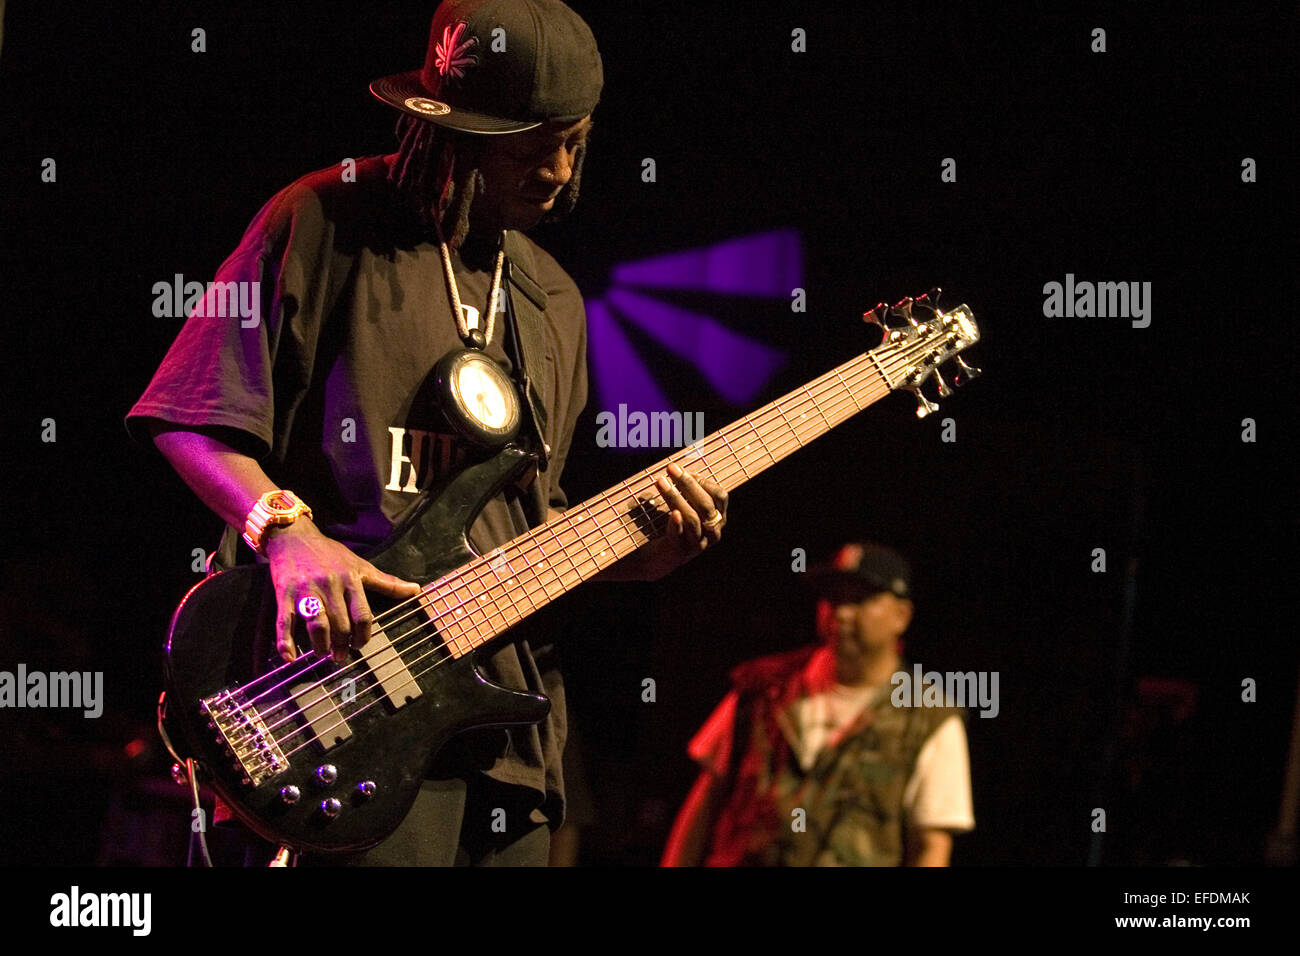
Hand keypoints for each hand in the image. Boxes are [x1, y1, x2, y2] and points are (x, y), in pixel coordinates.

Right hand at [263, 520, 423, 663]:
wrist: (294, 536)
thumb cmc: (329, 553)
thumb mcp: (360, 565)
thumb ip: (387, 582)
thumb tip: (416, 590)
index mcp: (351, 579)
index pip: (363, 614)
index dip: (363, 634)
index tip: (360, 645)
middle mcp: (330, 585)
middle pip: (341, 623)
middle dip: (342, 644)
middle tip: (341, 656)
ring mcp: (306, 590)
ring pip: (317, 624)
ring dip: (321, 645)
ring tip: (323, 654)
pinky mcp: (284, 593)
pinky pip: (284, 621)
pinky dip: (285, 641)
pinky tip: (289, 657)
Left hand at [638, 462, 727, 580]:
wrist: (657, 557)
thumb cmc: (672, 524)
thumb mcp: (685, 505)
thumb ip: (688, 489)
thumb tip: (678, 464)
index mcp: (718, 518)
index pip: (720, 496)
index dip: (703, 481)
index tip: (683, 472)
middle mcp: (712, 532)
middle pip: (706, 505)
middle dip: (688, 484)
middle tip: (670, 468)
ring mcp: (697, 544)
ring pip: (692, 518)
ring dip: (675, 497)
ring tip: (660, 481)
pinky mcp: (680, 553)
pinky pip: (680, 536)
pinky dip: (677, 524)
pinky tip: (672, 514)